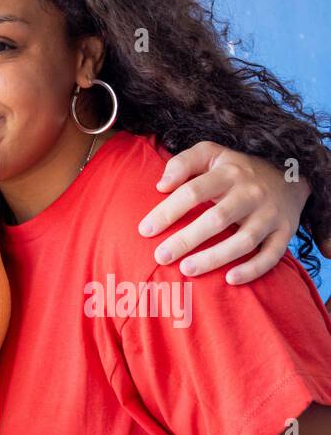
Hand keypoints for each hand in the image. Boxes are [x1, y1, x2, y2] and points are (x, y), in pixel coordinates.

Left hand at [136, 142, 309, 284]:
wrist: (289, 175)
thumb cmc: (236, 169)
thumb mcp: (211, 154)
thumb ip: (183, 163)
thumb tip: (161, 185)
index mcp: (229, 172)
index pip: (193, 191)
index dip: (168, 211)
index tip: (145, 230)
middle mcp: (251, 193)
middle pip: (217, 218)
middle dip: (186, 239)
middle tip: (160, 256)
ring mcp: (270, 214)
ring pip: (243, 241)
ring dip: (214, 258)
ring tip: (186, 270)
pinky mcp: (285, 232)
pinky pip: (271, 256)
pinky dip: (252, 270)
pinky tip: (230, 280)